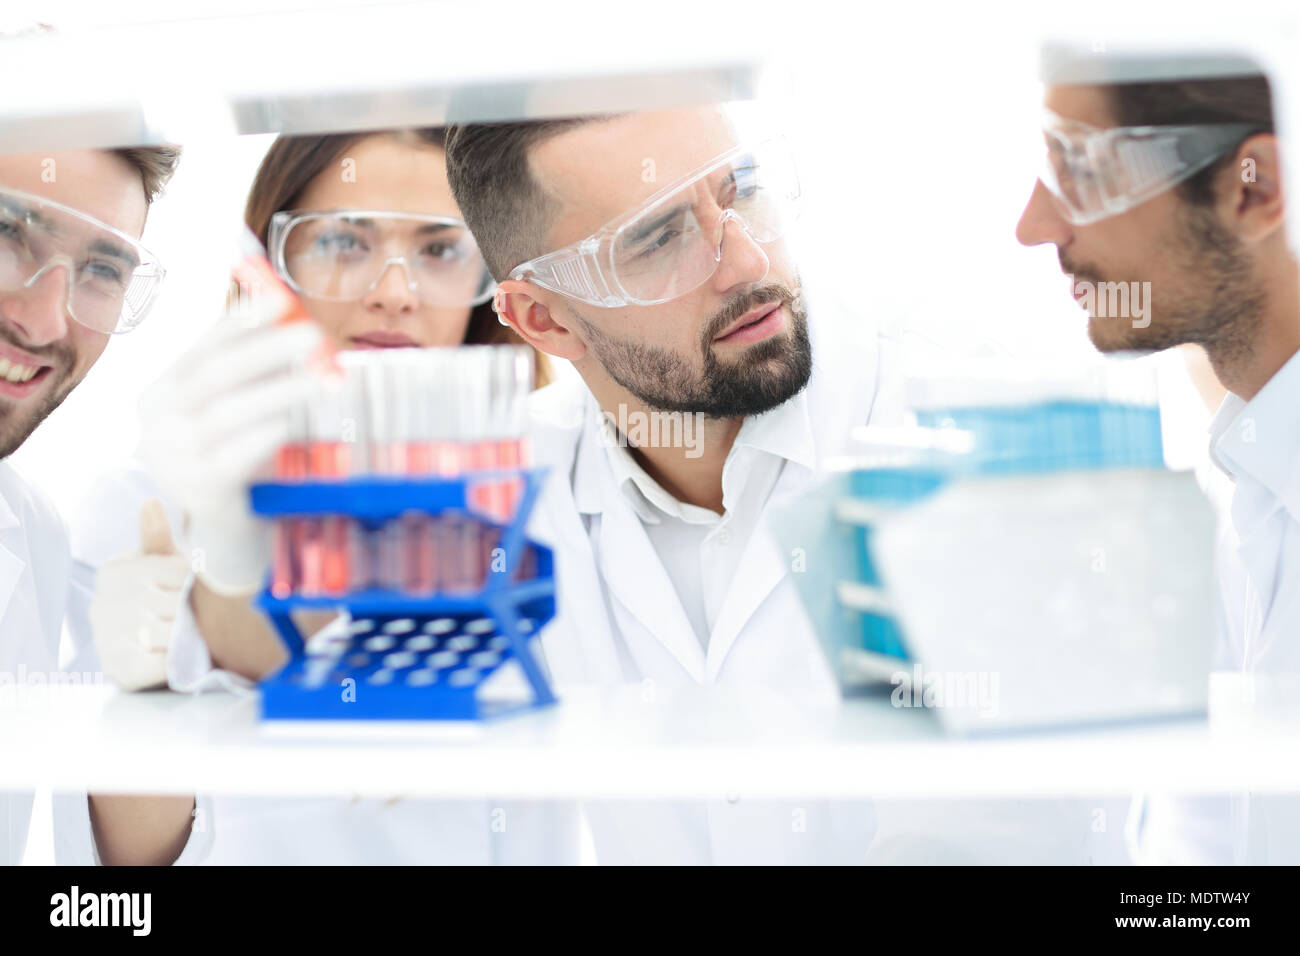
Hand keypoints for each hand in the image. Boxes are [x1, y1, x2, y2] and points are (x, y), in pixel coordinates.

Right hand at [90, 500, 189, 690]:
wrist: (159, 652)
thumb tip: (150, 502)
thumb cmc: (167, 598)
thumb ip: (159, 538)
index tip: (194, 593)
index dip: (196, 585)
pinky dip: (177, 662)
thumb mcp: (167, 565)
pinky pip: (160, 664)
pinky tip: (178, 657)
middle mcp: (101, 604)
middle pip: (174, 603)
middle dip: (195, 612)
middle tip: (199, 619)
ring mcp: (105, 639)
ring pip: (170, 633)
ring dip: (190, 637)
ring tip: (191, 637)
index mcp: (114, 571)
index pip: (176, 571)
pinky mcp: (117, 669)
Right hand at [137, 318, 322, 594]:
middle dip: (266, 351)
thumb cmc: (235, 452)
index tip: (278, 301)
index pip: (200, 347)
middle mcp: (157, 421)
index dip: (240, 322)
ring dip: (278, 392)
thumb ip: (256, 371)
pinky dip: (261, 437)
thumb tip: (298, 325)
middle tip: (313, 336)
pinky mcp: (199, 490)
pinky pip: (233, 457)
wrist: (224, 522)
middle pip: (213, 375)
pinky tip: (288, 423)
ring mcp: (172, 458)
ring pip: (226, 414)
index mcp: (160, 391)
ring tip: (319, 380)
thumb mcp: (236, 407)